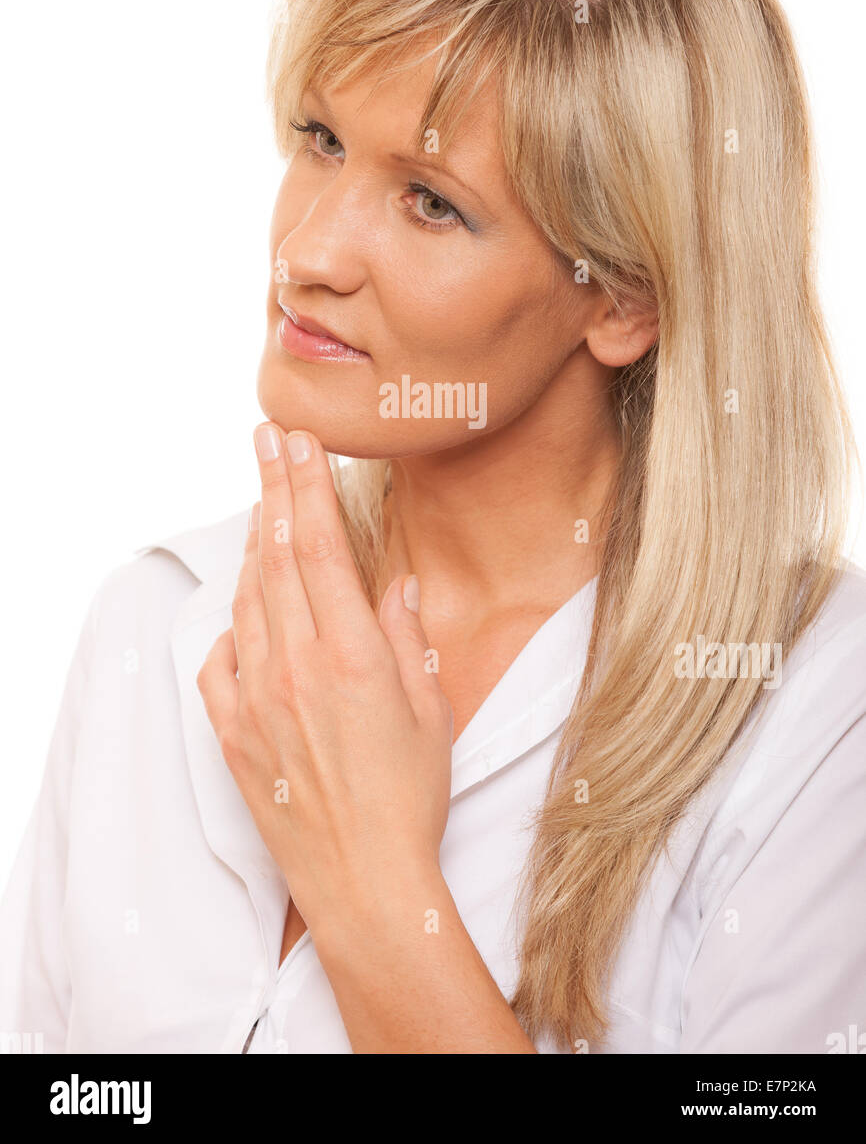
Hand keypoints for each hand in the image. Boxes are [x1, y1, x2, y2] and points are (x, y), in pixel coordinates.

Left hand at [196, 423, 452, 949]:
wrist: (363, 879)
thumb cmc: (408, 798)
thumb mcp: (430, 709)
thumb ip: (406, 637)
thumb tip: (396, 583)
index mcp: (349, 653)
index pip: (319, 545)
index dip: (307, 484)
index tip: (298, 441)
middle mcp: (295, 666)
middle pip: (277, 556)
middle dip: (273, 488)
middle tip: (265, 439)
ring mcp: (257, 699)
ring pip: (249, 600)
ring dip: (255, 547)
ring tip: (265, 506)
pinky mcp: (235, 732)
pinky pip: (222, 661)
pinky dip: (234, 624)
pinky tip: (246, 610)